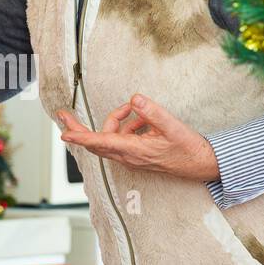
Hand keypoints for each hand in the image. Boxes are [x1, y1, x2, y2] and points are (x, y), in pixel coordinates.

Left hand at [56, 94, 218, 181]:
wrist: (200, 165)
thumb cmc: (187, 148)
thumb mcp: (173, 126)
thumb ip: (152, 112)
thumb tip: (134, 99)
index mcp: (134, 150)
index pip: (102, 143)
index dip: (82, 137)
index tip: (65, 133)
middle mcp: (128, 156)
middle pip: (96, 142)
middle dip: (79, 128)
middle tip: (63, 115)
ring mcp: (130, 157)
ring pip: (109, 137)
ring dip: (116, 121)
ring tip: (132, 110)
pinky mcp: (134, 155)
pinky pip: (121, 138)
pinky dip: (127, 126)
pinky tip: (143, 121)